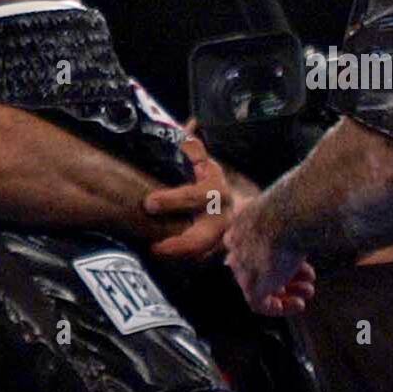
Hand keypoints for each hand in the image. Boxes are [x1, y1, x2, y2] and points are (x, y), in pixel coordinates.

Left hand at [142, 132, 232, 262]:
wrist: (243, 212)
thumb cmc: (214, 184)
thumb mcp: (206, 164)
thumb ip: (193, 149)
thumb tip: (184, 126)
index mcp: (217, 192)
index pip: (195, 197)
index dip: (172, 201)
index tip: (149, 203)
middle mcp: (220, 220)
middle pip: (199, 239)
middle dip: (176, 245)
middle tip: (154, 247)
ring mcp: (219, 242)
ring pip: (198, 258)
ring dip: (175, 259)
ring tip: (152, 255)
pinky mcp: (212, 257)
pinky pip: (196, 264)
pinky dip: (179, 265)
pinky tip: (161, 260)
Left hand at [222, 193, 315, 316]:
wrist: (291, 215)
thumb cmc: (298, 205)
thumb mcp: (292, 206)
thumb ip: (293, 217)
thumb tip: (318, 219)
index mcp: (243, 220)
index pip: (256, 243)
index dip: (281, 253)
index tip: (302, 257)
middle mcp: (237, 242)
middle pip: (259, 265)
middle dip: (286, 272)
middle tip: (309, 277)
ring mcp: (242, 264)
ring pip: (260, 284)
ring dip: (287, 290)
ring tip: (309, 290)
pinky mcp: (250, 285)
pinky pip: (259, 303)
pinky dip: (280, 306)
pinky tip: (300, 304)